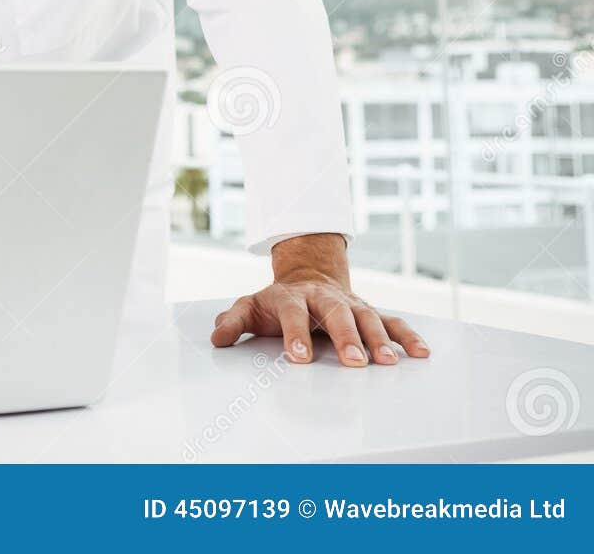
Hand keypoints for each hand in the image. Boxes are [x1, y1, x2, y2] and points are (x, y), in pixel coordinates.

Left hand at [209, 233, 430, 365]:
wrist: (307, 275)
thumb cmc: (277, 301)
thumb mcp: (250, 307)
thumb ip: (233, 322)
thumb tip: (217, 339)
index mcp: (292, 297)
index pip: (293, 314)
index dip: (295, 334)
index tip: (299, 357)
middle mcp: (323, 298)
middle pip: (336, 313)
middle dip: (345, 337)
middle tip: (353, 362)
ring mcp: (349, 303)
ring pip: (367, 317)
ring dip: (379, 339)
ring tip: (387, 362)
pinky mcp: (369, 311)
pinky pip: (391, 321)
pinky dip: (407, 335)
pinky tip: (421, 352)